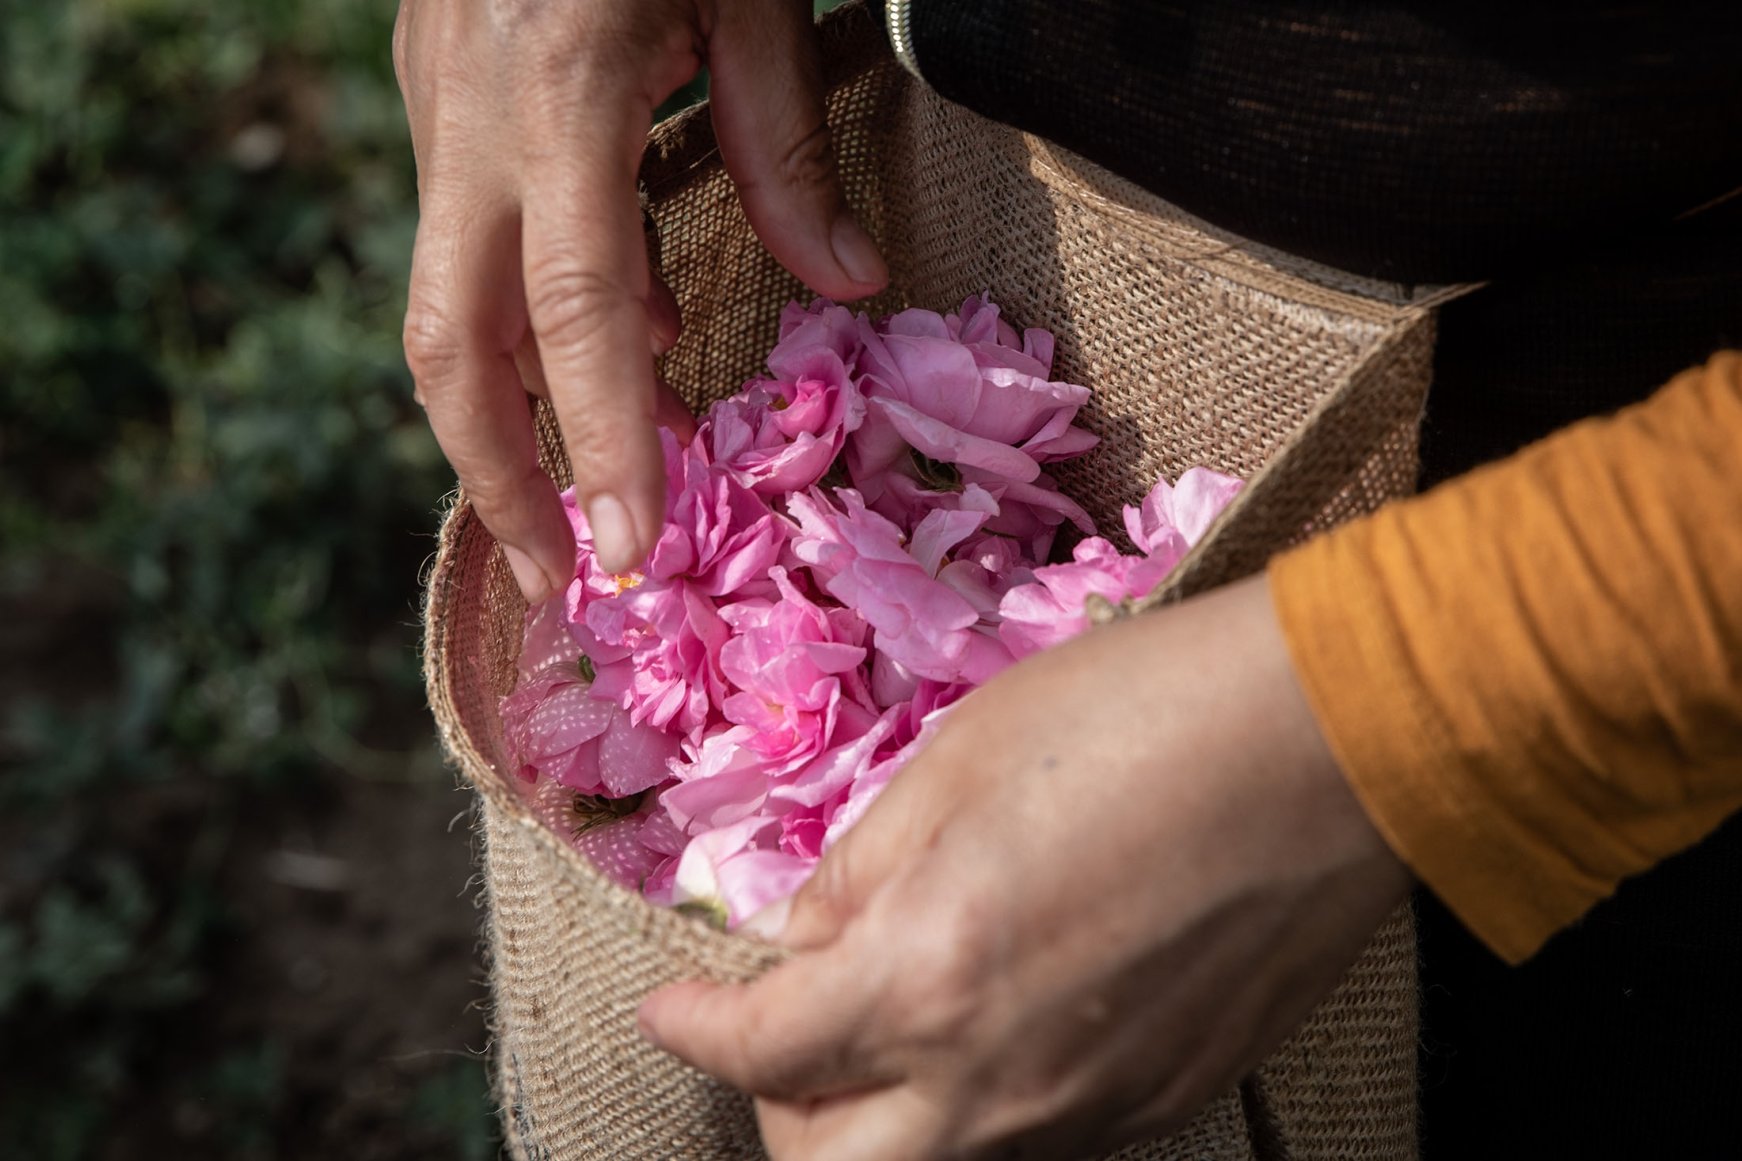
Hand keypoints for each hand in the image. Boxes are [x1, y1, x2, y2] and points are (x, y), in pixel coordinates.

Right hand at [394, 0, 887, 593]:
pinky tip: (626, 352)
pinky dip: (537, 322)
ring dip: (511, 421)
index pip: (574, 309)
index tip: (625, 558)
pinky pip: (473, 243)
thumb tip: (843, 283)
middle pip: (451, 344)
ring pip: (444, 305)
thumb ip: (784, 147)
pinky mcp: (435, 97)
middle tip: (566, 585)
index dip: (597, 443)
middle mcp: (471, 114)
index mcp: (561, 88)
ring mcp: (436, 106)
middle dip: (502, 480)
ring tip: (593, 503)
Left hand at [638, 572, 1411, 1160]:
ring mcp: (1092, 1106)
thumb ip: (863, 867)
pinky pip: (1039, 1134)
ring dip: (886, 1110)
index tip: (673, 1005)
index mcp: (927, 976)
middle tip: (782, 1026)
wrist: (1333, 743)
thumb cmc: (1142, 717)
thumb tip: (808, 931)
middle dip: (783, 1104)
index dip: (694, 1027)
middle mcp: (999, 1078)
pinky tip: (1006, 1006)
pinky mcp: (1166, 1097)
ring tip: (895, 1010)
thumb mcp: (960, 758)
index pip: (763, 1051)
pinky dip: (984, 1095)